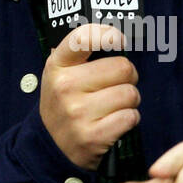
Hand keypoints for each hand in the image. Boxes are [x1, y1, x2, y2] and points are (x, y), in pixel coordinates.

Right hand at [40, 23, 140, 169]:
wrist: (52, 147)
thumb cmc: (65, 103)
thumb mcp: (61, 73)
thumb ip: (83, 52)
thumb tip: (117, 35)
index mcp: (57, 66)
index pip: (83, 38)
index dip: (108, 34)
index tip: (119, 40)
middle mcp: (65, 87)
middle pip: (123, 67)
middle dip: (127, 77)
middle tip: (115, 86)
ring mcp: (78, 113)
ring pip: (130, 93)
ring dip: (129, 101)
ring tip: (112, 106)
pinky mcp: (92, 136)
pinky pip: (131, 116)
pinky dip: (129, 119)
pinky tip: (114, 122)